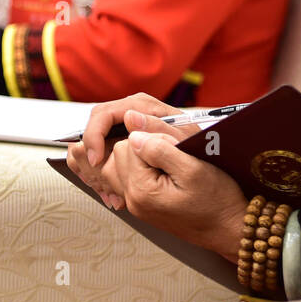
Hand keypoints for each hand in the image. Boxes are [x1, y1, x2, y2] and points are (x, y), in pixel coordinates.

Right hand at [67, 93, 198, 206]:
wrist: (210, 161)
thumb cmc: (202, 150)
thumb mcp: (184, 141)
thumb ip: (158, 129)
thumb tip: (129, 118)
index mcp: (143, 106)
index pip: (103, 114)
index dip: (94, 137)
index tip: (97, 162)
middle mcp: (133, 113)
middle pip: (95, 128)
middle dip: (90, 155)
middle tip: (97, 181)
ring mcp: (129, 127)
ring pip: (98, 143)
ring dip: (96, 169)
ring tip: (109, 194)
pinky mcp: (128, 142)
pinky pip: (106, 154)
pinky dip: (105, 173)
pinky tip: (114, 194)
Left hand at [99, 128, 247, 262]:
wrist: (228, 228)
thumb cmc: (216, 201)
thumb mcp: (192, 168)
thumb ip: (159, 148)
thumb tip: (134, 132)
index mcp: (141, 190)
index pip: (129, 144)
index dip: (154, 138)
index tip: (177, 148)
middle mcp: (132, 200)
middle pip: (122, 153)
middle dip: (146, 146)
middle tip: (175, 154)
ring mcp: (136, 204)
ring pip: (123, 164)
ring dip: (143, 157)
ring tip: (169, 163)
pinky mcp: (142, 205)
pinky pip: (130, 177)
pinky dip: (144, 169)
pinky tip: (164, 172)